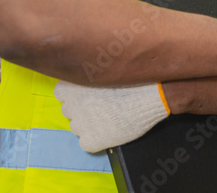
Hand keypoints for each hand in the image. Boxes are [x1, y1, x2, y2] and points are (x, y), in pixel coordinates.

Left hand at [55, 81, 169, 151]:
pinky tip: (110, 131)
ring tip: (110, 118)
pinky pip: (87, 143)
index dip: (76, 95)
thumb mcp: (107, 71)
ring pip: (77, 127)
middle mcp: (73, 104)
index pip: (61, 93)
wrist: (154, 94)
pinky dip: (97, 141)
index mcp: (74, 85)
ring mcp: (81, 123)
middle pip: (69, 110)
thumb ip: (90, 78)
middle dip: (83, 110)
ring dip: (89, 125)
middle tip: (102, 107)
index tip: (88, 94)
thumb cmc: (134, 80)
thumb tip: (86, 83)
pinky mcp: (91, 140)